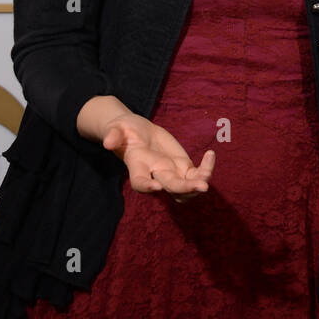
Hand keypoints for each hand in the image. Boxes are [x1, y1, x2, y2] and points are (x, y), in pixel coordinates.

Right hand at [101, 112, 215, 202]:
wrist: (138, 133)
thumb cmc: (124, 131)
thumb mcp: (117, 128)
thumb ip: (113, 135)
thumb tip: (108, 142)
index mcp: (138, 166)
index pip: (139, 182)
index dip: (147, 186)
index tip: (157, 187)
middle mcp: (155, 174)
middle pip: (170, 187)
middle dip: (186, 188)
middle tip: (203, 186)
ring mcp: (171, 173)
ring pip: (186, 189)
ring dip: (199, 185)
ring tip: (208, 176)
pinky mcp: (183, 168)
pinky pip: (197, 174)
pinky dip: (206, 169)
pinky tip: (210, 154)